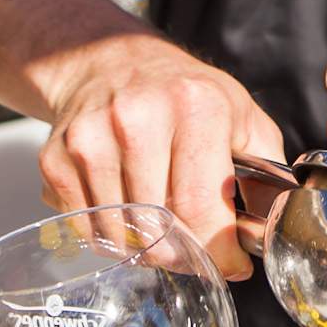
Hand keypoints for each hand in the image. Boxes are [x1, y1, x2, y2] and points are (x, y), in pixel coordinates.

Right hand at [37, 34, 284, 278]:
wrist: (111, 61)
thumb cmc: (183, 94)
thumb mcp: (242, 117)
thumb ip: (267, 174)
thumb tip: (270, 234)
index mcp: (195, 106)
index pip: (200, 209)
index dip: (218, 252)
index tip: (230, 265)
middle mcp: (137, 118)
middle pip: (159, 229)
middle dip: (184, 253)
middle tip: (195, 248)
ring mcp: (91, 138)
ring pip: (120, 236)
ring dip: (144, 248)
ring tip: (161, 226)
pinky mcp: (56, 158)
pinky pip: (86, 228)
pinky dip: (110, 235)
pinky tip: (126, 210)